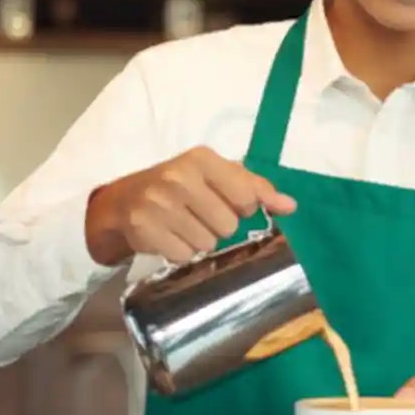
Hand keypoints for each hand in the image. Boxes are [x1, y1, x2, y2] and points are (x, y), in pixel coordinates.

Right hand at [85, 145, 295, 265]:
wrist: (123, 200)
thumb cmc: (180, 185)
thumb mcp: (216, 176)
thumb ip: (255, 188)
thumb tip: (290, 206)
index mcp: (202, 159)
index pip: (247, 197)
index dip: (243, 208)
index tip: (229, 204)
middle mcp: (179, 177)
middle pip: (228, 225)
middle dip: (219, 227)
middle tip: (201, 217)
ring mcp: (158, 203)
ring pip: (207, 243)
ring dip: (200, 241)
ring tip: (184, 227)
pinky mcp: (144, 228)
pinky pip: (183, 256)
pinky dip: (181, 252)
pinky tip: (170, 237)